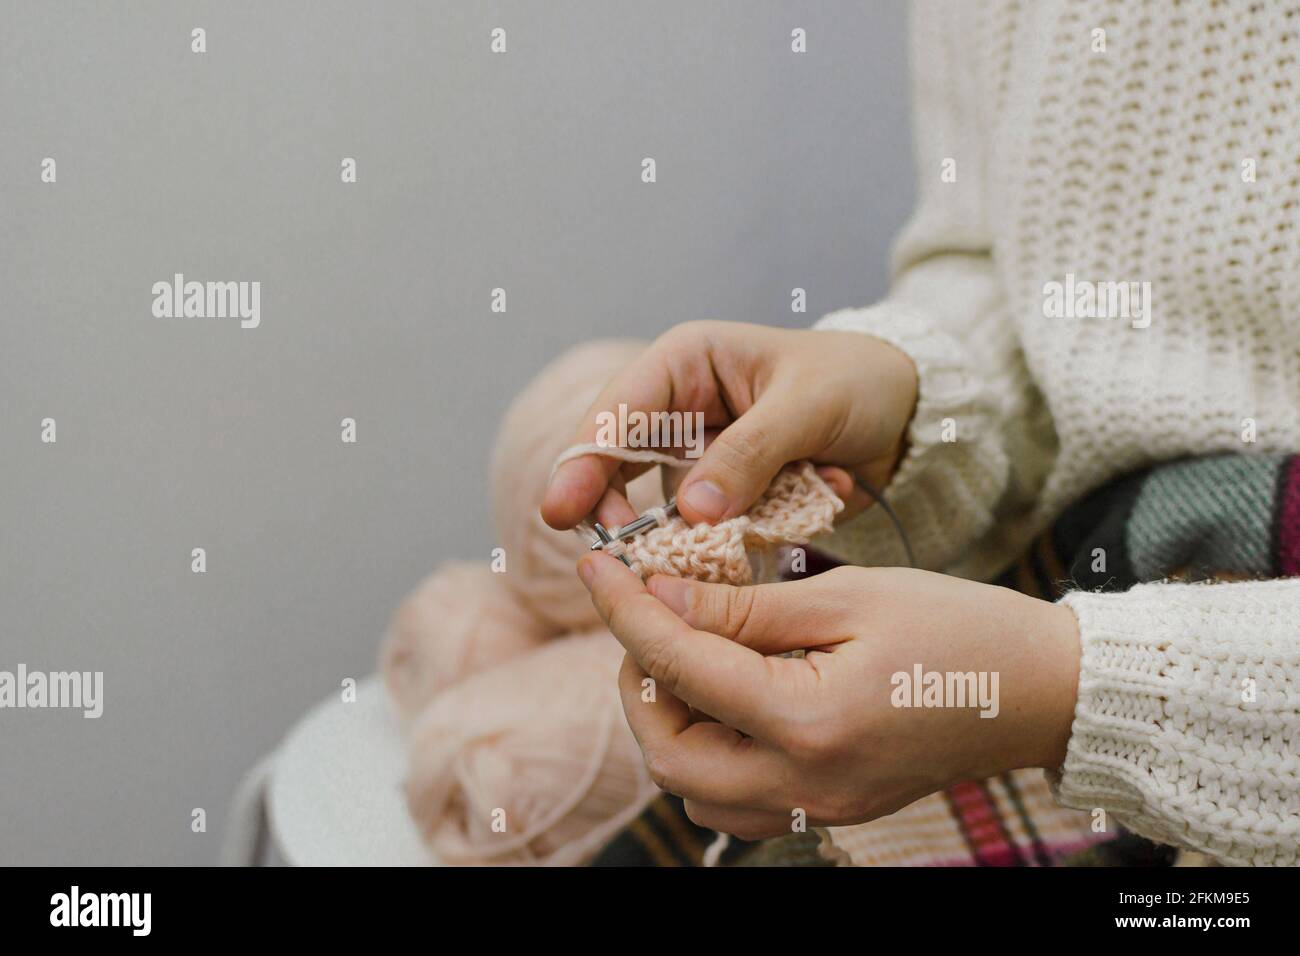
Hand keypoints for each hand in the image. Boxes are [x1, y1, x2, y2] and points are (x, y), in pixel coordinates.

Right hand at [542, 320, 917, 531]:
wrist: (908, 413)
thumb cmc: (857, 383)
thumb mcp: (808, 406)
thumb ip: (751, 453)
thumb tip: (689, 510)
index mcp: (687, 362)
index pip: (618, 412)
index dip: (583, 462)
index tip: (563, 513)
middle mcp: (680, 408)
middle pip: (618, 465)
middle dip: (616, 512)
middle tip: (619, 559)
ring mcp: (699, 455)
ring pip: (657, 506)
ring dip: (674, 537)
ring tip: (694, 560)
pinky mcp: (724, 494)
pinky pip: (702, 529)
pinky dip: (721, 543)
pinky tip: (760, 539)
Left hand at [577, 553, 1081, 838]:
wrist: (1040, 691)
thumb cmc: (957, 627)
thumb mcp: (848, 596)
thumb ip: (745, 609)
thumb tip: (661, 600)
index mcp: (811, 721)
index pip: (680, 668)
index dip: (626, 612)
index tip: (596, 568)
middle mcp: (806, 783)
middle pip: (668, 755)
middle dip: (637, 683)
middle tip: (651, 619)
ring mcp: (818, 807)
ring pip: (693, 787)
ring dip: (668, 721)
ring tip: (688, 654)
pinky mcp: (828, 808)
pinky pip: (735, 800)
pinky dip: (707, 750)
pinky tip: (725, 696)